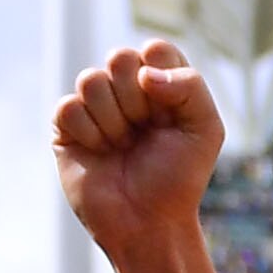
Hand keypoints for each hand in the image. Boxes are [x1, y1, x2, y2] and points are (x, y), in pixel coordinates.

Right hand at [53, 37, 227, 259]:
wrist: (149, 224)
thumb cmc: (180, 178)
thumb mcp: (205, 129)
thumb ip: (190, 85)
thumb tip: (145, 73)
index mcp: (160, 83)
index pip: (154, 48)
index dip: (162, 78)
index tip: (168, 114)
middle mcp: (126, 89)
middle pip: (119, 57)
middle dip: (136, 100)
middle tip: (145, 131)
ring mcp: (95, 106)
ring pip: (90, 80)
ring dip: (113, 121)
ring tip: (123, 147)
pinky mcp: (67, 127)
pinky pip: (68, 107)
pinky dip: (90, 134)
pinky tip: (101, 153)